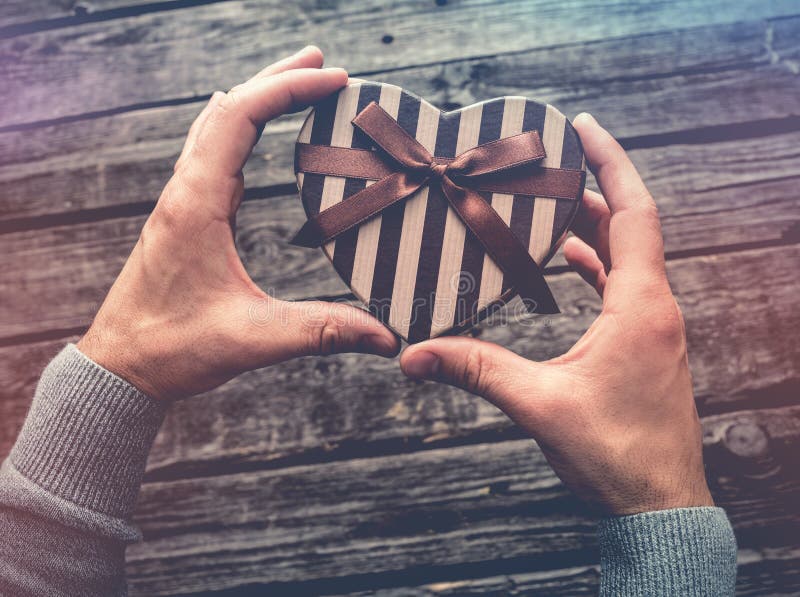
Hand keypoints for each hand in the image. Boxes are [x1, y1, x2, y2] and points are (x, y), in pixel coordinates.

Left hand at [78, 47, 398, 400]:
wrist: (120, 366)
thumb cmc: (172, 348)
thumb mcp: (255, 338)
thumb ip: (322, 331)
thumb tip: (385, 337)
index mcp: (196, 204)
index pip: (241, 117)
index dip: (289, 90)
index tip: (335, 80)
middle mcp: (185, 191)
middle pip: (229, 108)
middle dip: (279, 80)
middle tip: (324, 63)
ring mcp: (181, 201)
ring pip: (218, 126)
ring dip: (257, 98)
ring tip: (296, 81)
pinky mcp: (184, 217)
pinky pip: (211, 153)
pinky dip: (238, 127)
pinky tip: (247, 129)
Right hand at [400, 114, 712, 514]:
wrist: (658, 505)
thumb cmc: (614, 455)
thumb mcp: (538, 404)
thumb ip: (475, 370)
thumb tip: (413, 355)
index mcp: (640, 307)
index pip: (634, 213)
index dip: (611, 163)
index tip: (584, 128)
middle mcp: (655, 309)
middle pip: (630, 226)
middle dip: (593, 187)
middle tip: (551, 164)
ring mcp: (653, 328)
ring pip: (628, 257)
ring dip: (594, 227)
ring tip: (551, 204)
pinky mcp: (644, 346)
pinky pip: (623, 287)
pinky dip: (596, 265)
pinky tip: (567, 262)